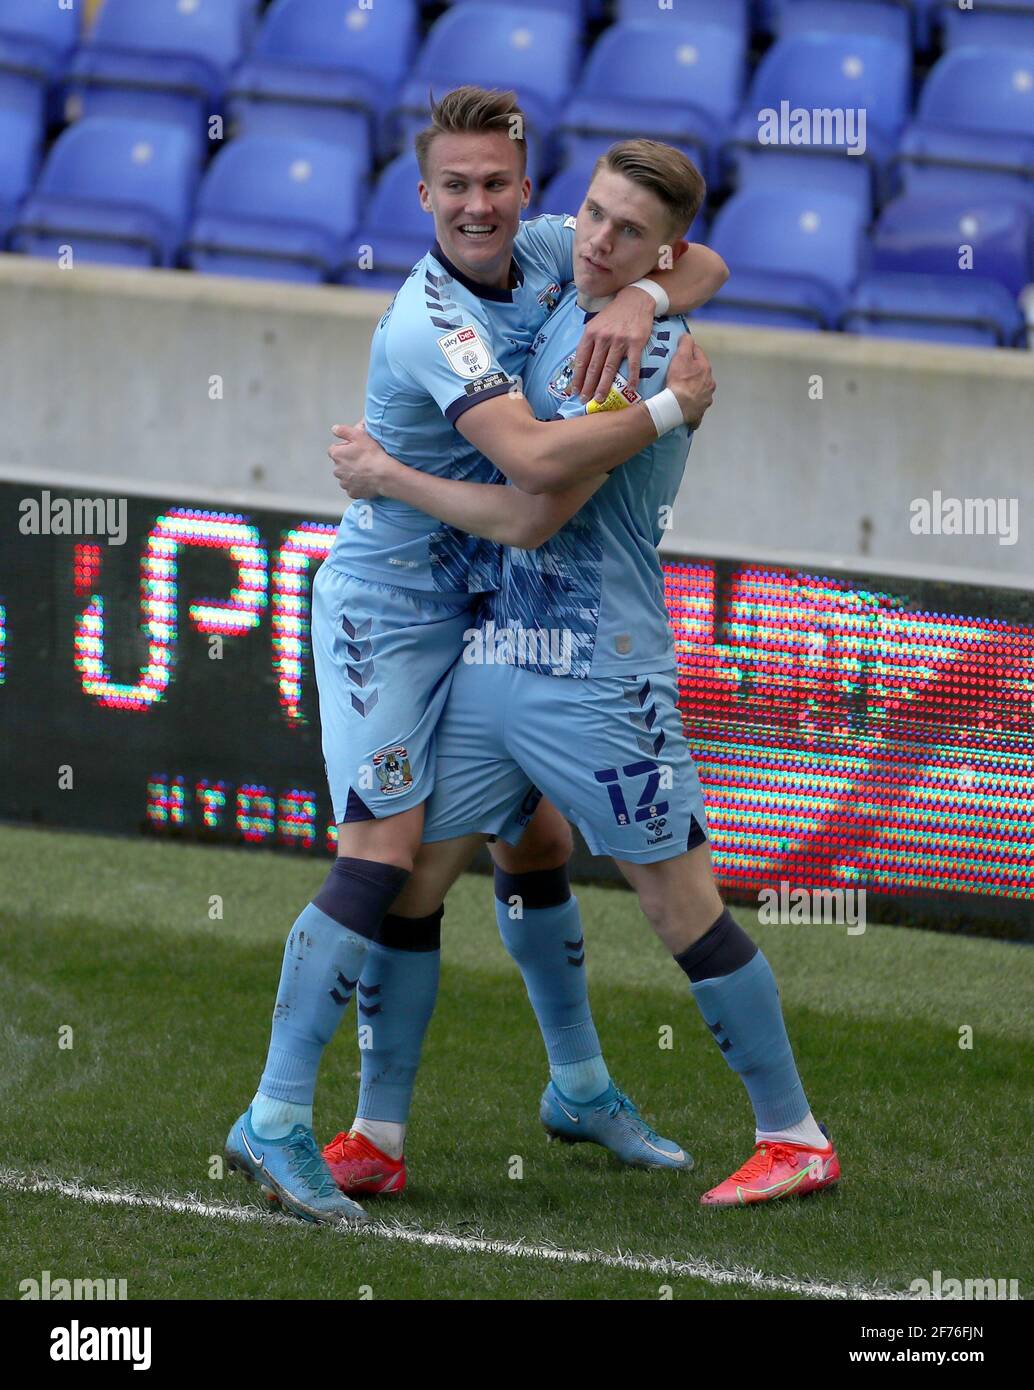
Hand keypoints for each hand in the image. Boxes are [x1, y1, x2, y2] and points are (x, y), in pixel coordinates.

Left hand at [328, 420, 395, 497]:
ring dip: (352, 474)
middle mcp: (337, 470)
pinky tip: (367, 480)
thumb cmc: (372, 454)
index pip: (334, 449)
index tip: (355, 449)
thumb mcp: (358, 435)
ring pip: (345, 477)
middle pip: (340, 464)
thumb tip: (334, 429)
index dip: (345, 448)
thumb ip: (343, 430)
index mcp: (336, 455)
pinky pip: (353, 488)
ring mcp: (344, 483)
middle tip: (362, 459)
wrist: (384, 475)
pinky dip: (358, 485)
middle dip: (348, 462)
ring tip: (366, 471)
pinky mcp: (352, 493)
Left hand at [568, 283, 655, 402]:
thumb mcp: (595, 324)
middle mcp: (603, 338)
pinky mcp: (636, 342)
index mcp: (590, 333)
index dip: (578, 377)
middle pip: (594, 367)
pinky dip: (632, 378)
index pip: (581, 360)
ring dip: (604, 386)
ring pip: (610, 368)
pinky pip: (633, 364)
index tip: (575, 391)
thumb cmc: (613, 314)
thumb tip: (580, 364)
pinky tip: (630, 389)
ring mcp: (620, 340)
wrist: (635, 299)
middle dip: (588, 386)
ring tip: (600, 399)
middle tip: (585, 400)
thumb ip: (588, 342)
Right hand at [666, 338, 714, 428]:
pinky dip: (692, 405)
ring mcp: (706, 398)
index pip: (698, 353)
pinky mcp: (700, 411)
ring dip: (694, 389)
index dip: (688, 351)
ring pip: (701, 390)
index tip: (680, 354)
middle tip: (679, 373)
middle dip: (693, 371)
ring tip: (682, 391)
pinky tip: (685, 405)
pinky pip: (696, 406)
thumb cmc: (679, 380)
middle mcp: (710, 383)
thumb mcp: (681, 356)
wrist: (676, 406)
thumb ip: (685, 343)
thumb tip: (687, 336)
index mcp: (706, 368)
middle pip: (701, 373)